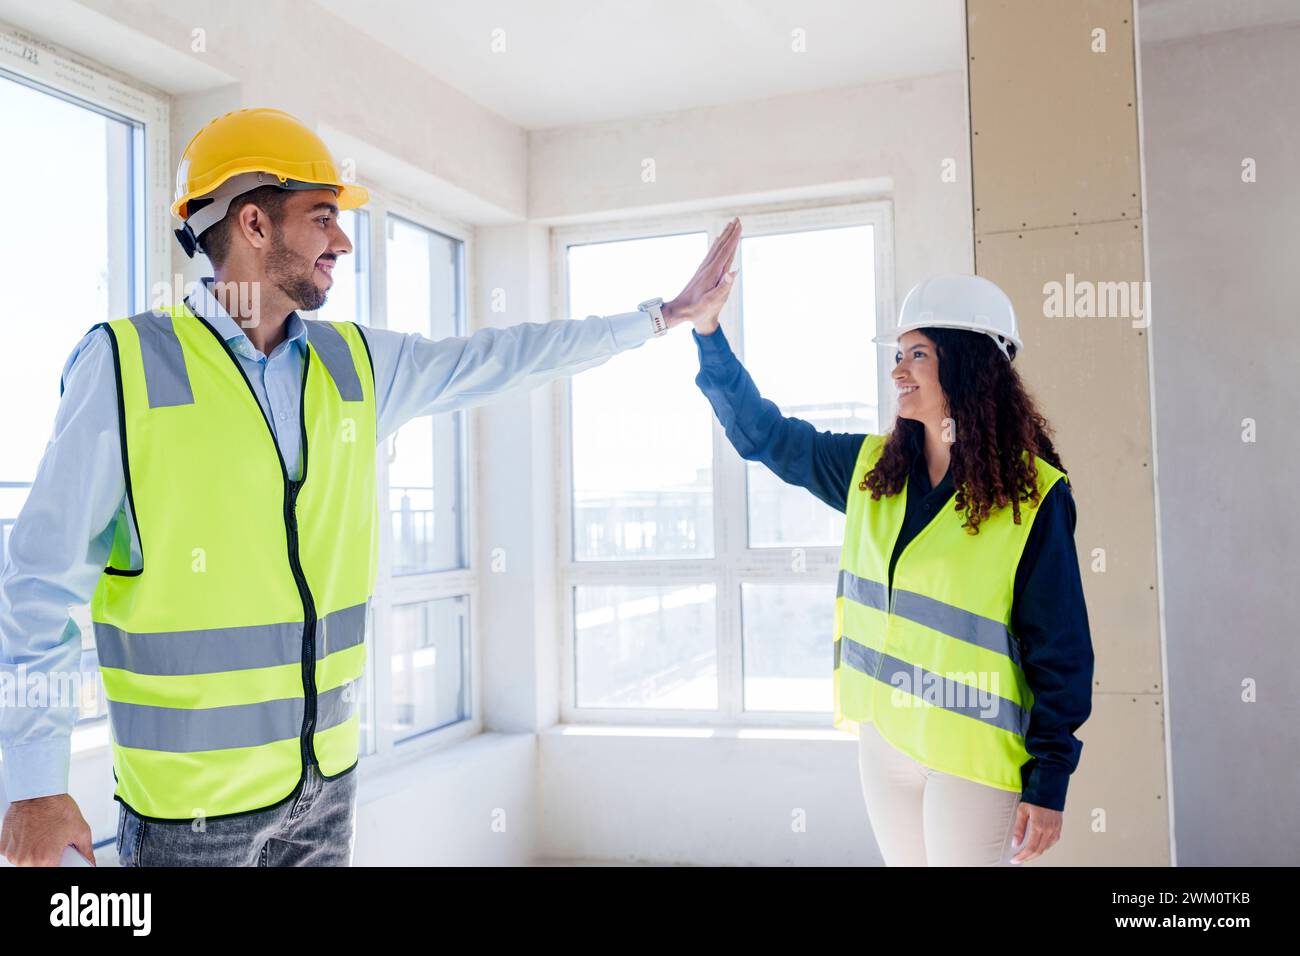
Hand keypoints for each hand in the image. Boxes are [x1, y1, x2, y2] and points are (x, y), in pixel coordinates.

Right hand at [0, 793, 96, 866]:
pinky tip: (32, 835)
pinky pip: (15, 854)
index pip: (54, 872)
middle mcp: (26, 859)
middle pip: (39, 868)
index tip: (61, 858)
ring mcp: (13, 854)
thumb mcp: (81, 830)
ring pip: (25, 863)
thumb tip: (91, 863)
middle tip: (53, 844)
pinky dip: (23, 848)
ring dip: (34, 855)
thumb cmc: (57, 807)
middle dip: (48, 859)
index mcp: (45, 859)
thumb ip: (86, 851)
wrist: (38, 792)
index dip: (60, 864)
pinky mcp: (4, 847)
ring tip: (43, 837)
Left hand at [662, 217, 741, 335]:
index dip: (734, 239)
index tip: (740, 226)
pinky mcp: (702, 271)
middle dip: (730, 232)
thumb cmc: (697, 309)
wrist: (680, 310)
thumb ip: (723, 287)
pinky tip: (717, 240)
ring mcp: (704, 268)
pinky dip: (716, 244)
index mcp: (712, 273)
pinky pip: (711, 253)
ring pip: (716, 248)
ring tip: (730, 225)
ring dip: (724, 236)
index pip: (726, 252)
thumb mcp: (711, 301)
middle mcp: (707, 267)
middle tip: (737, 219)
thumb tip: (734, 271)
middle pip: (721, 245)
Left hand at [1009, 801, 1061, 862]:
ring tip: (1026, 854)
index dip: (1022, 856)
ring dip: (1035, 853)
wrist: (1049, 788)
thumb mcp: (1022, 811)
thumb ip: (1019, 828)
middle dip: (1027, 857)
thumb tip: (1015, 843)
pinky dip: (1044, 847)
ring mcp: (1055, 829)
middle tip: (1019, 859)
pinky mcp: (1059, 827)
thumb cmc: (1035, 797)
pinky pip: (1052, 842)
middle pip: (1039, 851)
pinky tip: (1038, 846)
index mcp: (1039, 826)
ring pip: (1046, 848)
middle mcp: (1049, 830)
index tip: (1015, 859)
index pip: (1031, 848)